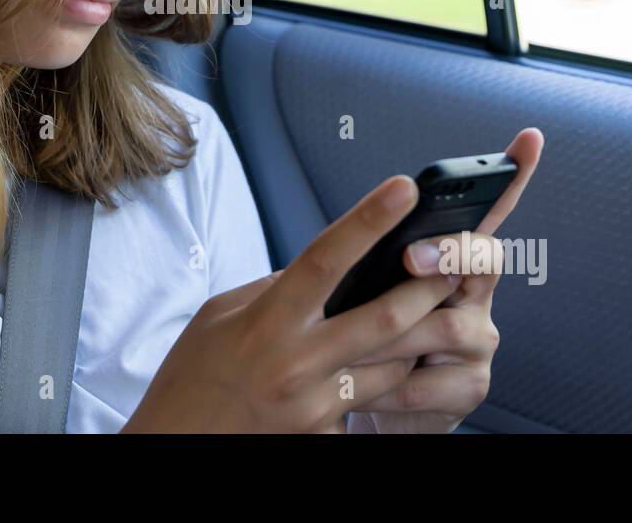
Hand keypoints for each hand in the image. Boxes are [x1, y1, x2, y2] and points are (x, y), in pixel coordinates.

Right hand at [122, 174, 464, 432]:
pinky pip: (368, 402)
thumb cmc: (193, 374)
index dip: (367, 221)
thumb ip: (273, 290)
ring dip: (416, 339)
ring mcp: (313, 406)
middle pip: (383, 320)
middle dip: (426, 288)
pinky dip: (381, 381)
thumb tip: (320, 269)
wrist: (176, 443)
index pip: (326, 260)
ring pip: (392, 367)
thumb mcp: (220, 315)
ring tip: (429, 313)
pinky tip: (381, 368)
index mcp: (266, 321)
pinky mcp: (323, 435)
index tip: (403, 188)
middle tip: (455, 262)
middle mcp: (295, 363)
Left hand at [347, 127, 544, 432]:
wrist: (356, 399)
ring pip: (449, 326)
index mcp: (450, 260)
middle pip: (483, 259)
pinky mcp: (469, 387)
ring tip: (349, 342)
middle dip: (448, 253)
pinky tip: (361, 388)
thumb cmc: (357, 332)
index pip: (488, 211)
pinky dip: (388, 385)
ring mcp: (479, 341)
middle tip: (409, 256)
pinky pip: (428, 382)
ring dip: (396, 331)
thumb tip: (365, 226)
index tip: (527, 139)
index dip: (513, 175)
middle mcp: (475, 295)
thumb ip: (374, 259)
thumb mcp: (361, 286)